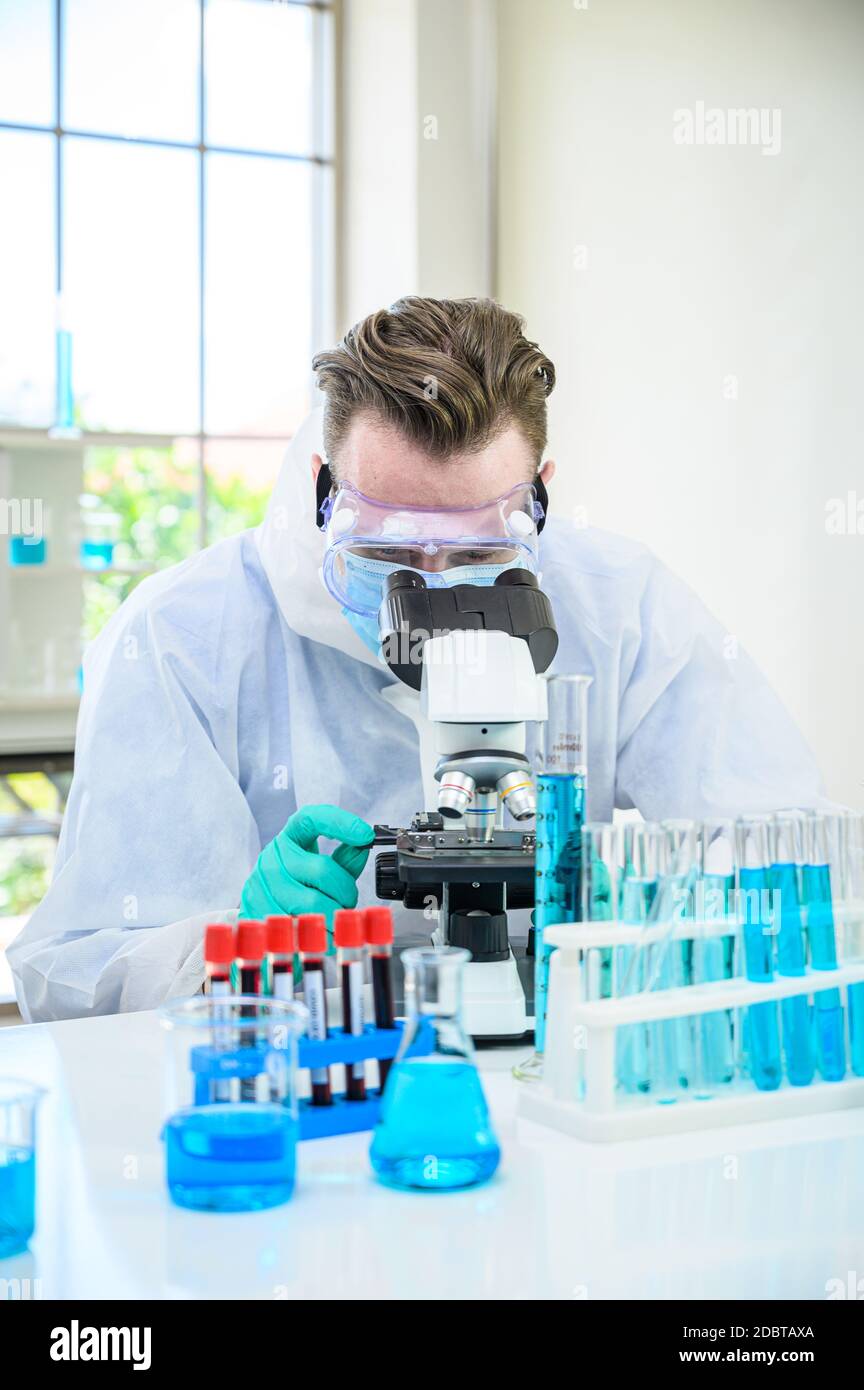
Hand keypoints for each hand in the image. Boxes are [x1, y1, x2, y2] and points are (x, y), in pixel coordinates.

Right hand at [239, 804, 373, 925]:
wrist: (258, 913)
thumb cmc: (295, 885)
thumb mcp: (317, 865)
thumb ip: (343, 858)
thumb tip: (362, 847)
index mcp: (287, 840)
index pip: (311, 820)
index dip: (341, 823)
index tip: (365, 834)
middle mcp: (272, 860)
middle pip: (323, 870)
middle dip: (346, 889)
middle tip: (347, 898)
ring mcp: (263, 890)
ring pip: (316, 905)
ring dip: (335, 914)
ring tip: (333, 914)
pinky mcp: (262, 918)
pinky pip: (305, 931)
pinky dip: (322, 934)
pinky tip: (320, 930)